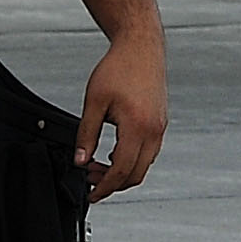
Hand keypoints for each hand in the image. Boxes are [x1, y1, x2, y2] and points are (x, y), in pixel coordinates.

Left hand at [77, 27, 169, 197]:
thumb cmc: (119, 68)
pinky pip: (149, 151)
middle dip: (113, 183)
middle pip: (137, 174)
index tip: (91, 194)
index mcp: (137, 127)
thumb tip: (80, 160)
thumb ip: (86, 134)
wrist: (141, 47)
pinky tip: (114, 152)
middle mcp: (154, 130)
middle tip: (91, 180)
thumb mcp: (94, 102)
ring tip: (98, 165)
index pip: (122, 170)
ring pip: (144, 164)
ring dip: (123, 171)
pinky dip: (132, 159)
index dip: (104, 187)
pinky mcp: (160, 122)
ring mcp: (160, 127)